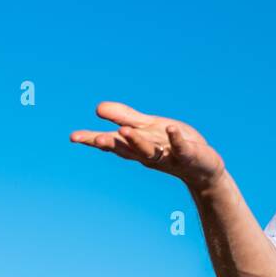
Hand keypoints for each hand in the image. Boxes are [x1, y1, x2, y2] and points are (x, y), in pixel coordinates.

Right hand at [70, 101, 225, 190]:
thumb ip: (125, 118)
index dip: (94, 140)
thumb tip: (97, 107)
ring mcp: (168, 156)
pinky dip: (176, 139)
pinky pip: (181, 147)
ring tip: (125, 130)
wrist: (202, 169)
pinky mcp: (188, 155)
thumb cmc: (171, 147)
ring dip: (138, 142)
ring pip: (150, 151)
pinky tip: (171, 130)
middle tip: (96, 138)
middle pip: (128, 149)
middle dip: (112, 144)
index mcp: (136, 147)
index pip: (113, 143)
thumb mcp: (148, 128)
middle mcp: (149, 154)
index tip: (73, 137)